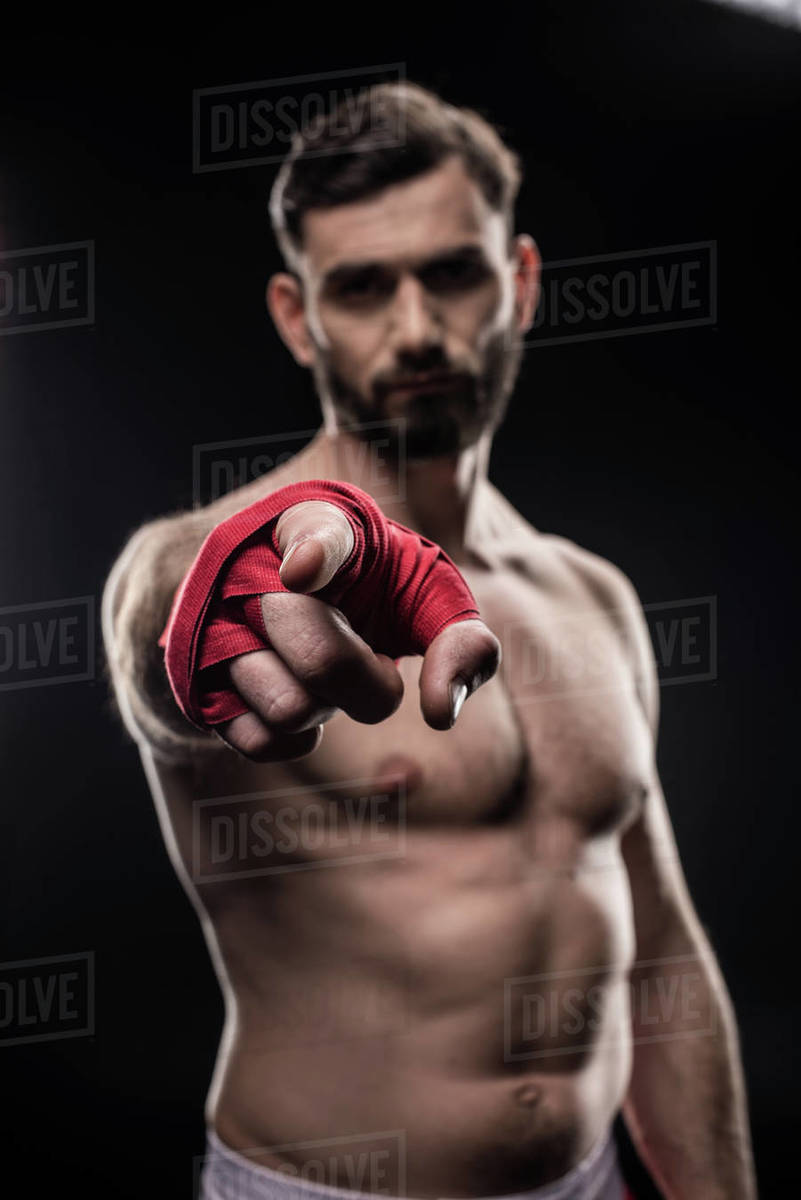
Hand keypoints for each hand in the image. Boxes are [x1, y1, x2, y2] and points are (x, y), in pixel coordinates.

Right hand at [216, 499, 499, 761]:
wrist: (290, 586)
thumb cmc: (372, 587)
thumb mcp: (425, 592)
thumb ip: (461, 638)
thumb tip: (442, 712)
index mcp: (314, 525)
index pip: (312, 532)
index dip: (312, 551)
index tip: (304, 570)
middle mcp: (250, 569)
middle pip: (320, 656)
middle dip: (369, 684)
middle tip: (380, 668)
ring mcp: (215, 626)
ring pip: (289, 706)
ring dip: (328, 706)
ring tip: (327, 674)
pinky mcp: (199, 682)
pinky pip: (260, 739)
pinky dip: (299, 736)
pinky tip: (305, 698)